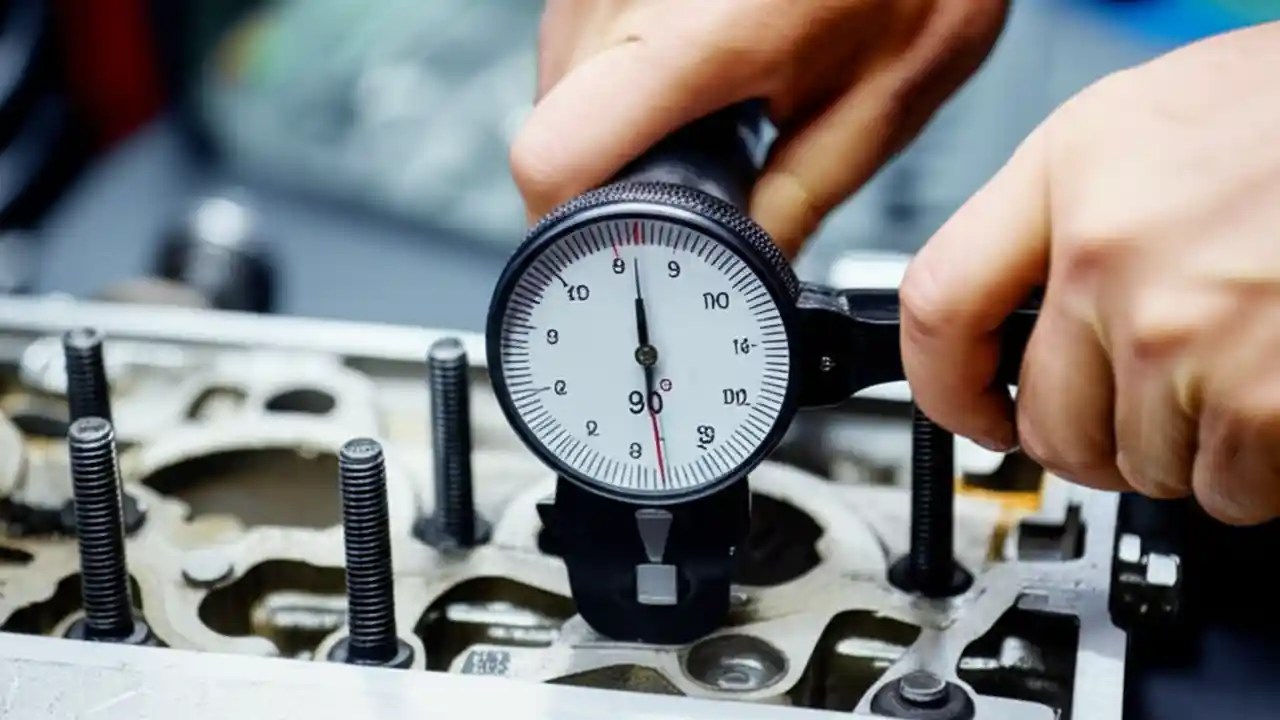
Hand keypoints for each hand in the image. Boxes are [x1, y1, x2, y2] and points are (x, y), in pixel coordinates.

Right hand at [511, 0, 1007, 255]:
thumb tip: (743, 268)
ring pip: (557, 81)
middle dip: (612, 173)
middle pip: (551, 127)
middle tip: (695, 171)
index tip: (615, 250)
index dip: (572, 228)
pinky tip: (694, 60)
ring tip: (707, 102)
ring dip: (614, 116)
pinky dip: (621, 69)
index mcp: (693, 42)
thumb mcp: (879, 105)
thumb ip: (798, 202)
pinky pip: (580, 35)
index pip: (551, 160)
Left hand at [899, 22, 1279, 524]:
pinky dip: (1253, 472)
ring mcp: (1183, 330)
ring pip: (1139, 463)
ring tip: (1237, 373)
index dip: (944, 384)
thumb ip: (1071, 212)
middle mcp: (1110, 252)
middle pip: (1046, 419)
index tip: (971, 410)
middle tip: (1141, 411)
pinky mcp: (1260, 400)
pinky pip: (1226, 490)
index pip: (939, 305)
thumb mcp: (1154, 124)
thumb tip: (1018, 308)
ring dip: (1185, 446)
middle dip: (1091, 439)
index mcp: (1073, 168)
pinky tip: (1275, 403)